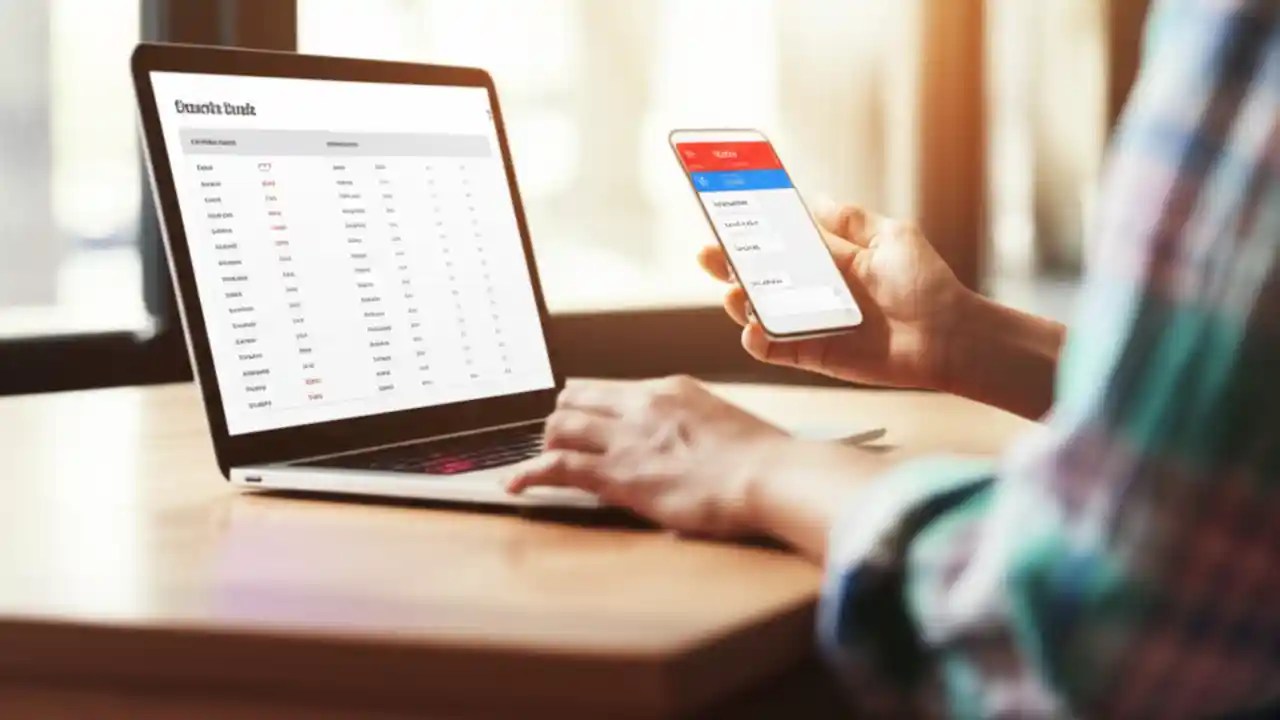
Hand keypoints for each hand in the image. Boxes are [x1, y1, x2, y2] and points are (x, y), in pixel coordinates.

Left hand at [506, 376, 787, 537]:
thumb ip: (696, 429)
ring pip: (560, 426)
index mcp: (670, 390)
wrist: (771, 476)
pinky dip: (529, 474)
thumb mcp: (724, 426)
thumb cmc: (763, 462)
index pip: (611, 389)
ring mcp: (627, 437)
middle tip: (559, 445)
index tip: (584, 421)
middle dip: (562, 421)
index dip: (589, 406)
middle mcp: (642, 404)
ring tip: (538, 465)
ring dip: (545, 445)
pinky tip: (515, 485)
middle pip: (576, 399)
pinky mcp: (619, 474)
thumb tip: (691, 449)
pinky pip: (557, 467)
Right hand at [698, 201, 970, 389]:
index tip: (722, 215)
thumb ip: (851, 220)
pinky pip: (773, 348)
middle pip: (758, 276)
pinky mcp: (812, 353)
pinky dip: (756, 340)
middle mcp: (813, 290)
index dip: (749, 231)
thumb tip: (814, 198)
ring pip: (758, 312)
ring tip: (732, 292)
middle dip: (727, 264)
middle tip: (705, 254)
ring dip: (738, 302)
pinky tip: (751, 328)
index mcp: (828, 260)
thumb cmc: (927, 284)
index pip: (779, 242)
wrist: (949, 336)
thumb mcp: (892, 237)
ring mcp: (809, 322)